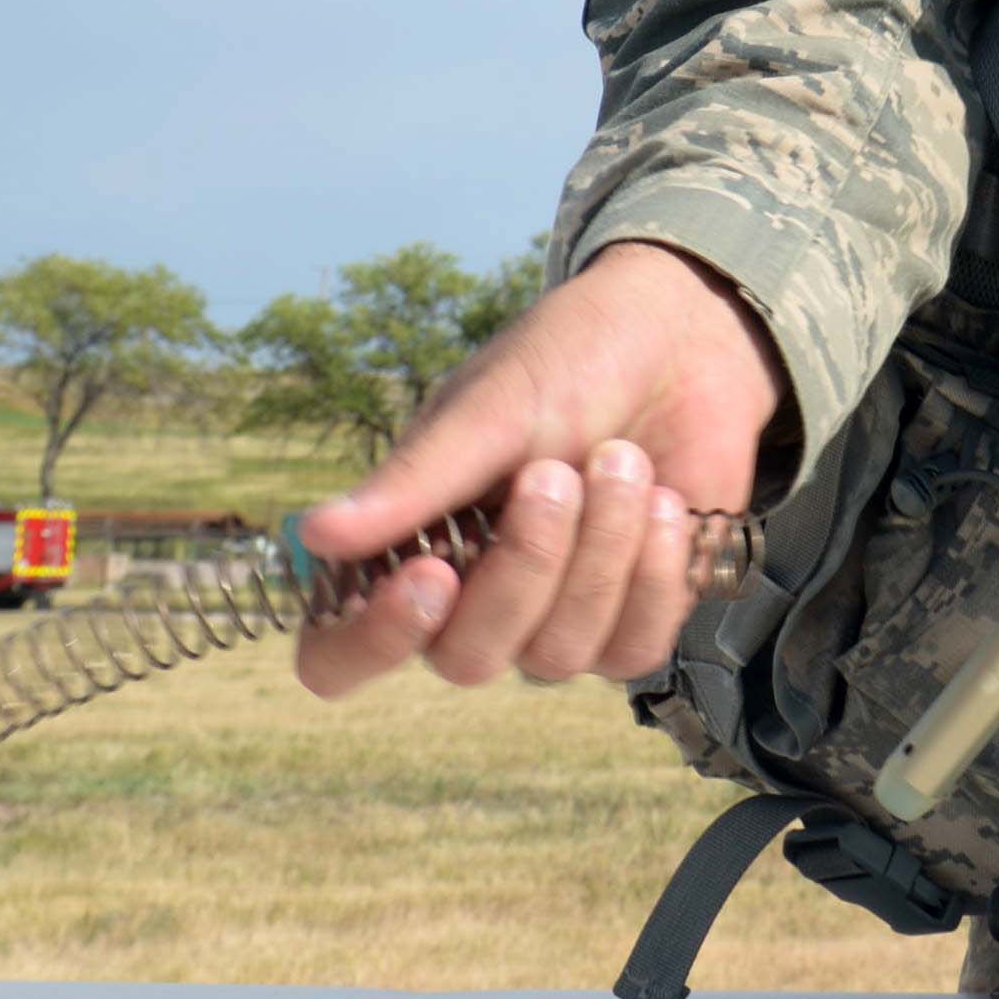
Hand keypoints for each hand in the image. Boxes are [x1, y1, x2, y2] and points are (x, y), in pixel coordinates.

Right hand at [290, 241, 784, 698]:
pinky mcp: (631, 617)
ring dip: (600, 551)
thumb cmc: (571, 362)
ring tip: (623, 460)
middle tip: (556, 472)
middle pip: (467, 660)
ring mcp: (552, 617)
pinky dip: (656, 574)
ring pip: (558, 656)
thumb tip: (314, 534)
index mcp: (409, 546)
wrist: (684, 338)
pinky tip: (667, 502)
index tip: (432, 574)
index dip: (372, 642)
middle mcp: (471, 599)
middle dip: (526, 564)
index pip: (340, 656)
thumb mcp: (493, 407)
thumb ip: (415, 481)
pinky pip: (634, 650)